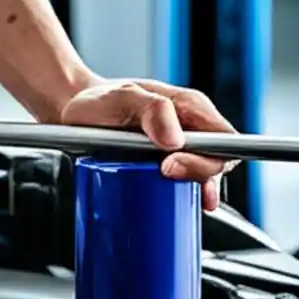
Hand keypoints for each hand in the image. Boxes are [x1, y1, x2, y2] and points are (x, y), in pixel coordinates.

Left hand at [60, 80, 236, 210]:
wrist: (75, 112)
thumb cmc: (98, 101)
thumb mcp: (122, 97)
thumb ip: (152, 109)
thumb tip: (176, 140)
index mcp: (188, 106)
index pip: (224, 137)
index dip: (209, 158)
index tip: (173, 164)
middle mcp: (189, 129)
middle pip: (218, 161)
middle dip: (198, 175)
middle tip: (164, 173)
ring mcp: (178, 150)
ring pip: (203, 178)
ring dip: (190, 190)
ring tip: (167, 191)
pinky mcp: (164, 167)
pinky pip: (183, 185)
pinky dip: (178, 197)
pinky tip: (167, 201)